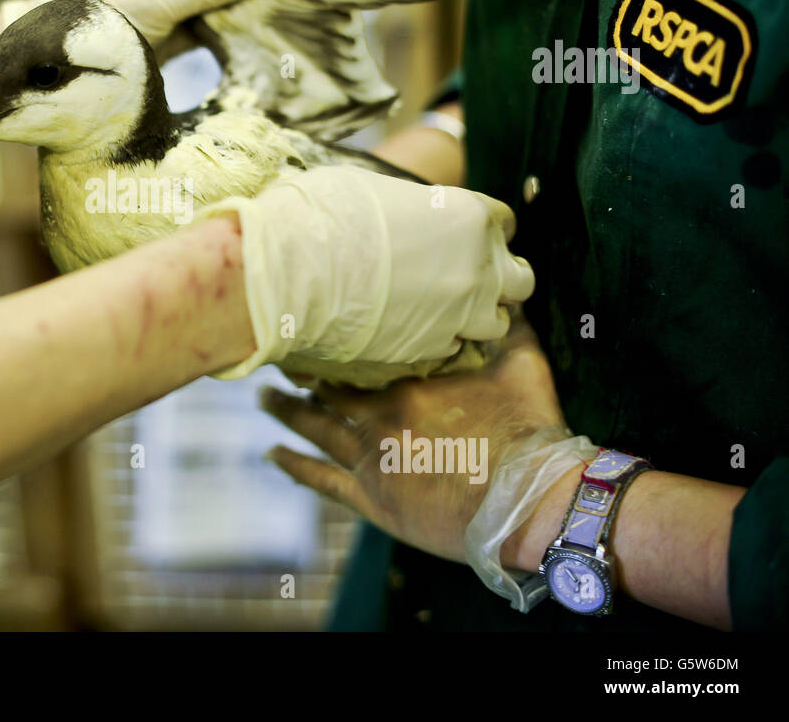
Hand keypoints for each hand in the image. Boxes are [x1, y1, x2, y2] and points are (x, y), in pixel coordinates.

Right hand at [203, 166, 534, 378]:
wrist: (288, 272)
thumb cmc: (320, 217)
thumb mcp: (371, 190)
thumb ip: (409, 207)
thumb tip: (401, 213)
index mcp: (468, 217)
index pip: (505, 224)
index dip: (481, 231)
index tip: (462, 236)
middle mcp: (477, 269)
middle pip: (519, 279)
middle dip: (497, 278)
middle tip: (464, 277)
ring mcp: (458, 316)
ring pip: (495, 323)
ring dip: (475, 316)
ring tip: (440, 310)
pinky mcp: (429, 353)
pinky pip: (453, 351)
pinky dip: (438, 342)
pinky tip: (409, 330)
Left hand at [261, 324, 570, 562]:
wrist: (528, 499)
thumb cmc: (531, 430)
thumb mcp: (524, 364)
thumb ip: (512, 327)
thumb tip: (510, 294)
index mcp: (408, 380)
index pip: (355, 351)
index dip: (331, 341)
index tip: (311, 324)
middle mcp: (378, 414)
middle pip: (325, 388)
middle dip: (300, 373)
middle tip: (277, 358)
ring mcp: (370, 457)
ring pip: (313, 427)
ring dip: (285, 411)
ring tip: (263, 398)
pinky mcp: (372, 499)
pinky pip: (320, 478)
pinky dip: (293, 465)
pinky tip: (272, 455)